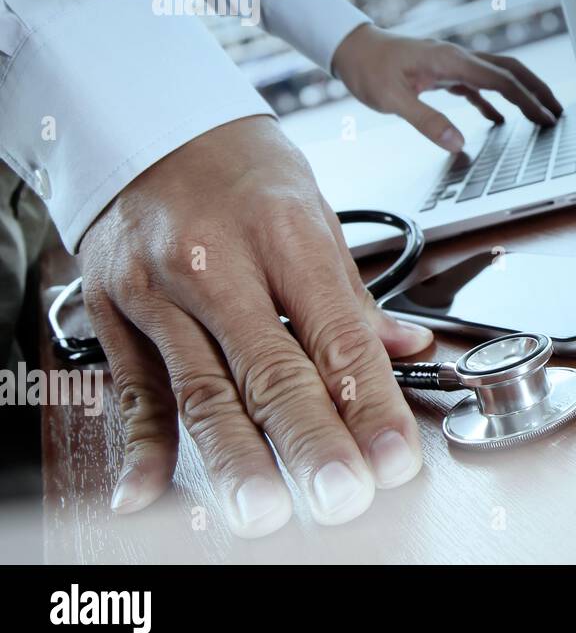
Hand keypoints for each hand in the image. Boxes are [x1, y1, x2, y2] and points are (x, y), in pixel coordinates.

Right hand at [79, 116, 434, 536]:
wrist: (151, 124)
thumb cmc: (244, 168)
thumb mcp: (314, 212)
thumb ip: (353, 294)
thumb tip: (405, 350)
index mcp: (282, 232)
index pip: (335, 332)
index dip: (369, 400)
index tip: (393, 454)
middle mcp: (215, 263)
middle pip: (268, 367)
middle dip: (308, 439)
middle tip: (340, 494)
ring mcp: (156, 290)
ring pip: (201, 388)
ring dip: (234, 457)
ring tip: (263, 508)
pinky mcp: (114, 312)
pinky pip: (133, 389)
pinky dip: (143, 447)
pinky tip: (151, 491)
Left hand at [332, 25, 564, 152]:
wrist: (349, 47)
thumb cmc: (368, 68)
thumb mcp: (392, 99)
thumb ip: (427, 120)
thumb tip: (458, 143)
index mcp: (451, 61)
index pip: (501, 80)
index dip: (527, 100)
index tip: (546, 117)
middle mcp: (458, 58)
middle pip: (510, 71)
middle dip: (537, 91)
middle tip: (558, 112)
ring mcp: (452, 63)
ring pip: (498, 75)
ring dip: (521, 93)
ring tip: (539, 114)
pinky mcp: (443, 72)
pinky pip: (478, 84)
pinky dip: (494, 100)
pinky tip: (498, 119)